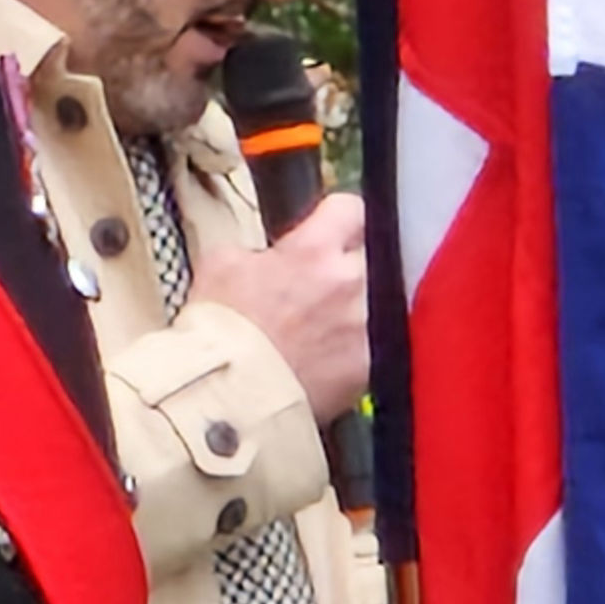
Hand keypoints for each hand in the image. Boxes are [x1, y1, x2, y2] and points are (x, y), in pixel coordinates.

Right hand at [187, 191, 371, 417]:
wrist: (227, 394)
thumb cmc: (219, 331)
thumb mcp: (221, 264)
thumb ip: (256, 248)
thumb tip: (269, 255)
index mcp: (313, 249)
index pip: (351, 209)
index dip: (338, 219)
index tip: (330, 231)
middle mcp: (350, 280)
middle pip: (378, 251)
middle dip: (355, 261)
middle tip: (331, 278)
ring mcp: (367, 324)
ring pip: (385, 298)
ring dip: (364, 303)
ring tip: (336, 320)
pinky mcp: (373, 365)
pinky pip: (382, 342)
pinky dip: (364, 344)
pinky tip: (339, 354)